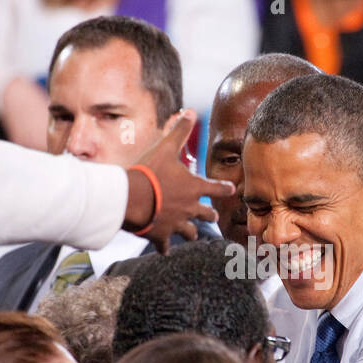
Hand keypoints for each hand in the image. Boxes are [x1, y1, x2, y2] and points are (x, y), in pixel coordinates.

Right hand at [125, 110, 233, 253]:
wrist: (131, 198)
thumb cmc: (150, 172)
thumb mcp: (165, 147)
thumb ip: (179, 131)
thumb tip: (190, 111)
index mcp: (194, 188)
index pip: (216, 188)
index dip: (224, 188)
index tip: (231, 190)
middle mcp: (189, 208)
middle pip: (206, 215)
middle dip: (209, 216)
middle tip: (213, 217)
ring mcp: (176, 224)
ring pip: (189, 233)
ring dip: (191, 233)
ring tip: (192, 236)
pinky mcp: (160, 236)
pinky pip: (165, 246)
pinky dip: (164, 248)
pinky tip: (165, 251)